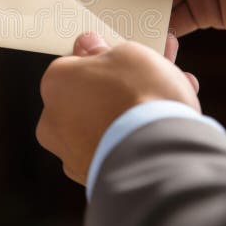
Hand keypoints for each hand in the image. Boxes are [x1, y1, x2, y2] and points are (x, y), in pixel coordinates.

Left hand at [37, 32, 198, 184]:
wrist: (159, 156)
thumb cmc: (140, 99)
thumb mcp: (129, 54)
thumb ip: (106, 50)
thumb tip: (91, 46)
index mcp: (55, 83)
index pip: (75, 64)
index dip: (104, 60)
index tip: (124, 59)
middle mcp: (54, 121)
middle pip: (89, 97)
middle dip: (121, 88)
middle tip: (152, 79)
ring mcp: (72, 154)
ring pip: (105, 125)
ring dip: (131, 113)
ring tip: (171, 104)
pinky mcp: (94, 179)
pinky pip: (115, 150)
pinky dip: (133, 140)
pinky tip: (163, 129)